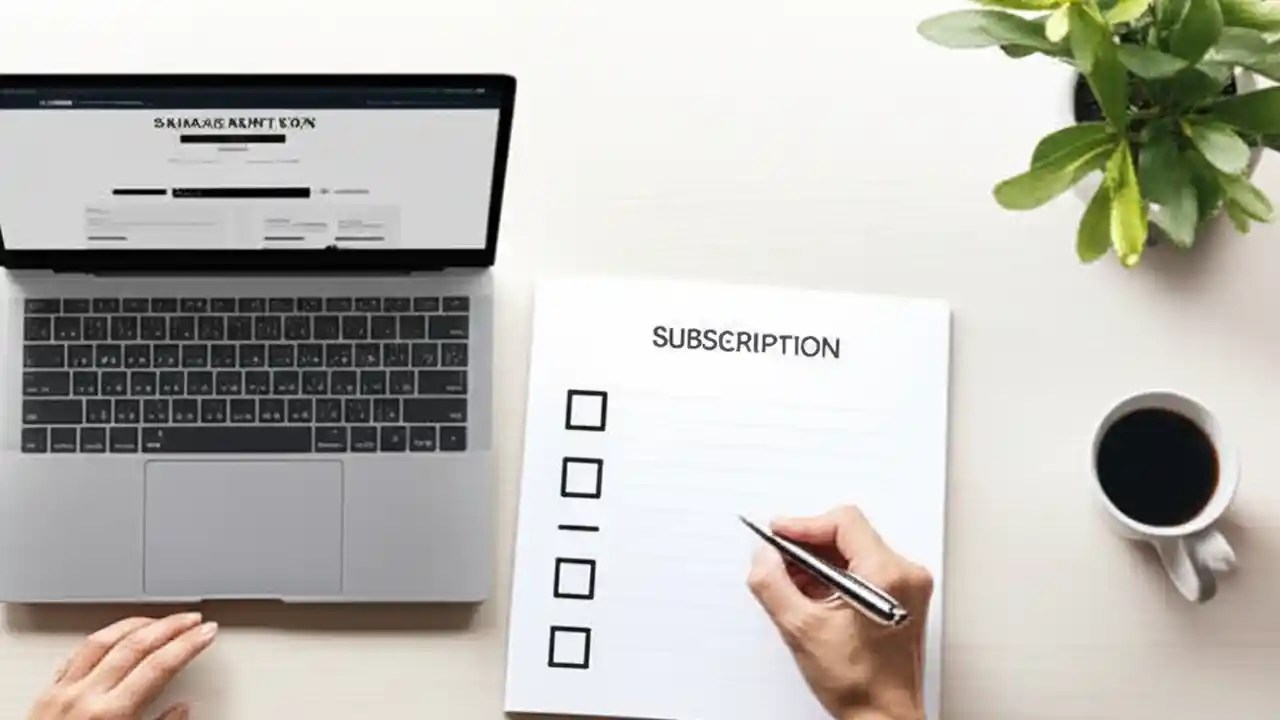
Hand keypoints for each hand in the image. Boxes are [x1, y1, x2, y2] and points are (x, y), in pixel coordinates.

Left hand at [29, 612, 217, 719]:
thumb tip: (182, 710)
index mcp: (112, 715)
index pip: (160, 665)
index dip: (189, 644)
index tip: (206, 633)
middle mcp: (86, 697)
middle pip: (136, 645)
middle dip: (170, 626)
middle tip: (193, 620)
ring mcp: (63, 692)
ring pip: (104, 640)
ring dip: (136, 624)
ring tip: (158, 620)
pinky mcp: (46, 695)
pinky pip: (77, 654)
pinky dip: (101, 639)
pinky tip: (112, 636)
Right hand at [747, 506, 932, 719]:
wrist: (884, 717)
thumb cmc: (860, 685)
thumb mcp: (801, 630)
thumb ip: (773, 585)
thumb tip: (763, 558)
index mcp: (887, 576)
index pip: (843, 522)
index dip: (803, 525)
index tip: (779, 535)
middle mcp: (904, 575)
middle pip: (848, 535)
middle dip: (808, 547)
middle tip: (780, 562)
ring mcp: (906, 587)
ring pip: (853, 553)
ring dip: (819, 564)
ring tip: (794, 585)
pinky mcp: (901, 598)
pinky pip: (863, 571)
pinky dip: (834, 578)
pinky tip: (814, 597)